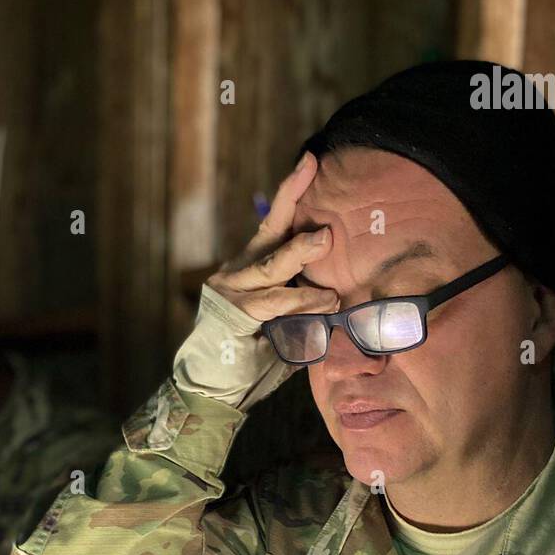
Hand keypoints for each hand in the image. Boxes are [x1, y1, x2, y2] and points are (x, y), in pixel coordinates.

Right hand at [172, 152, 338, 411]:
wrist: (212, 393)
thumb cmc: (251, 363)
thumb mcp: (285, 328)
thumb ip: (305, 307)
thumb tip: (342, 296)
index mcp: (249, 267)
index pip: (274, 222)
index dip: (292, 191)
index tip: (312, 160)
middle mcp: (236, 271)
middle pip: (271, 231)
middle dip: (299, 210)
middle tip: (330, 213)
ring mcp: (230, 290)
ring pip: (274, 267)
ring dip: (304, 259)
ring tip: (330, 261)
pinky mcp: (230, 313)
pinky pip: (274, 302)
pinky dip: (302, 304)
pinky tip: (325, 304)